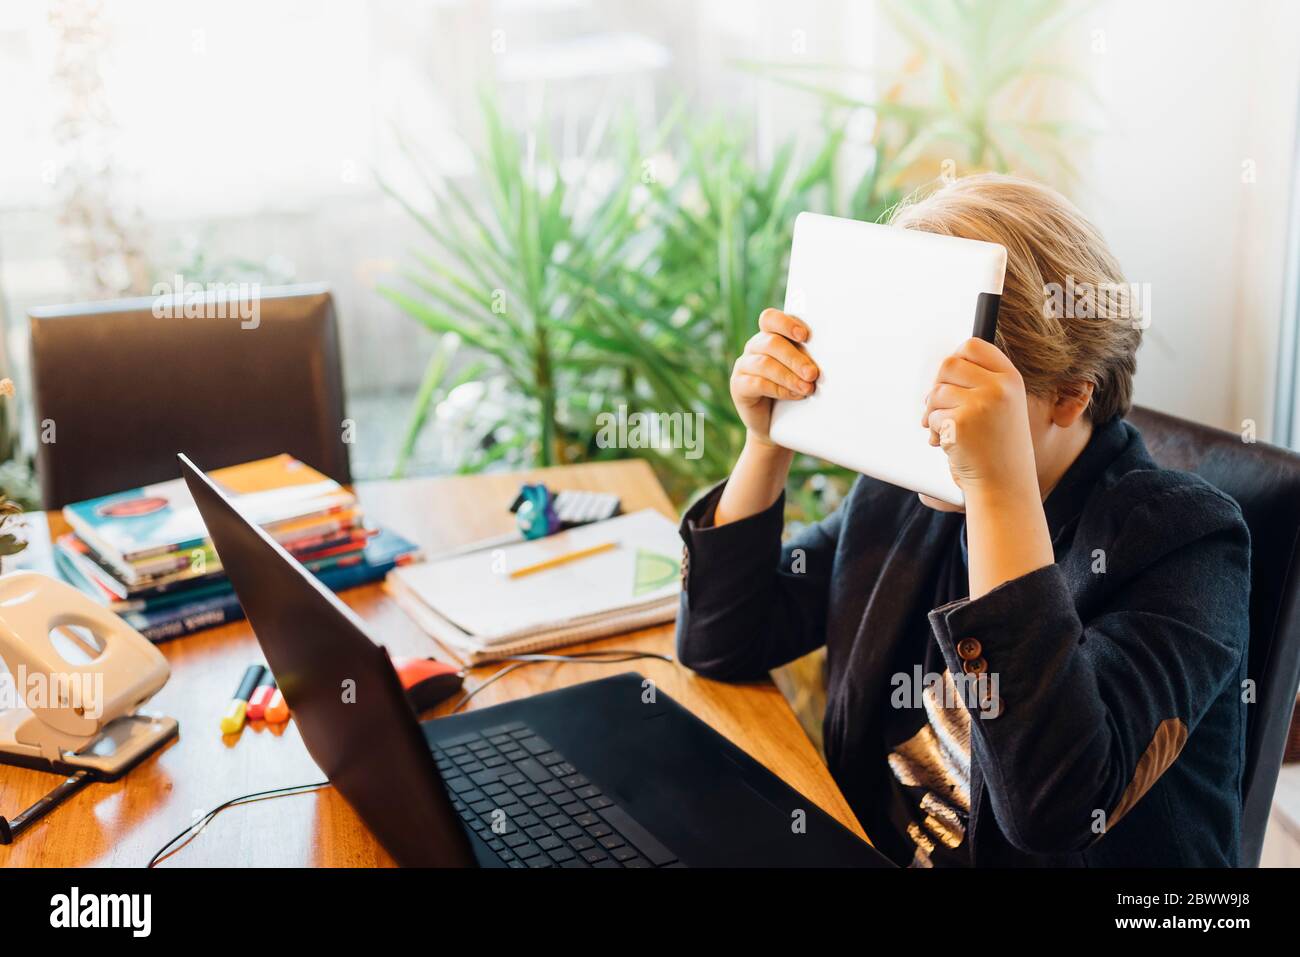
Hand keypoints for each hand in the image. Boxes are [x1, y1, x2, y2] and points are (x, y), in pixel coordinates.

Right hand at [730, 308, 818, 446]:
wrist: (775, 423)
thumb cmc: (794, 390)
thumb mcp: (802, 371)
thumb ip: (808, 359)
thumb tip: (830, 357)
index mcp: (769, 336)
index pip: (770, 319)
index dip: (785, 324)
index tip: (805, 336)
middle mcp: (754, 347)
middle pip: (771, 343)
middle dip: (795, 358)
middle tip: (813, 373)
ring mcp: (743, 366)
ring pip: (764, 364)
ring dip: (789, 376)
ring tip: (807, 388)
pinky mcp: (738, 385)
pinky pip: (756, 383)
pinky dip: (778, 389)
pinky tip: (793, 395)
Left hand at [921, 337, 1037, 499]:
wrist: (1004, 484)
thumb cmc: (998, 447)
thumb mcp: (1002, 407)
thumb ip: (980, 383)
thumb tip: (942, 368)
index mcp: (1011, 379)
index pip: (974, 346)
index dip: (956, 358)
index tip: (951, 377)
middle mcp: (999, 387)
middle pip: (949, 364)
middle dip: (938, 386)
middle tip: (939, 406)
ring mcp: (981, 404)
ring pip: (937, 392)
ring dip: (934, 412)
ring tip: (947, 431)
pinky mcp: (961, 423)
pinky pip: (933, 416)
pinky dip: (936, 431)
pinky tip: (950, 445)